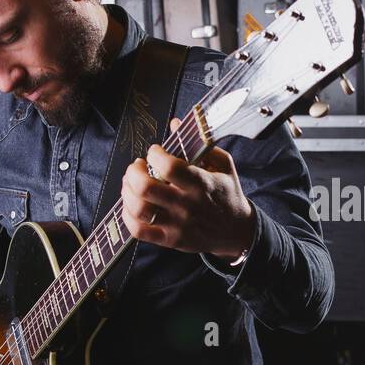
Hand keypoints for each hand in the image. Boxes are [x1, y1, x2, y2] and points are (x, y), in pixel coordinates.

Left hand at [120, 118, 255, 258]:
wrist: (237, 230)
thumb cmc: (227, 193)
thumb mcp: (223, 165)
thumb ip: (200, 144)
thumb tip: (174, 123)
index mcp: (202, 184)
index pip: (169, 167)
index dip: (154, 154)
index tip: (155, 151)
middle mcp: (188, 205)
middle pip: (146, 187)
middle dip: (133, 171)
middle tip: (137, 166)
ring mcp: (178, 225)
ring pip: (139, 208)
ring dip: (127, 191)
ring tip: (131, 183)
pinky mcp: (171, 240)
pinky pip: (139, 231)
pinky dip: (127, 216)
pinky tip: (131, 204)